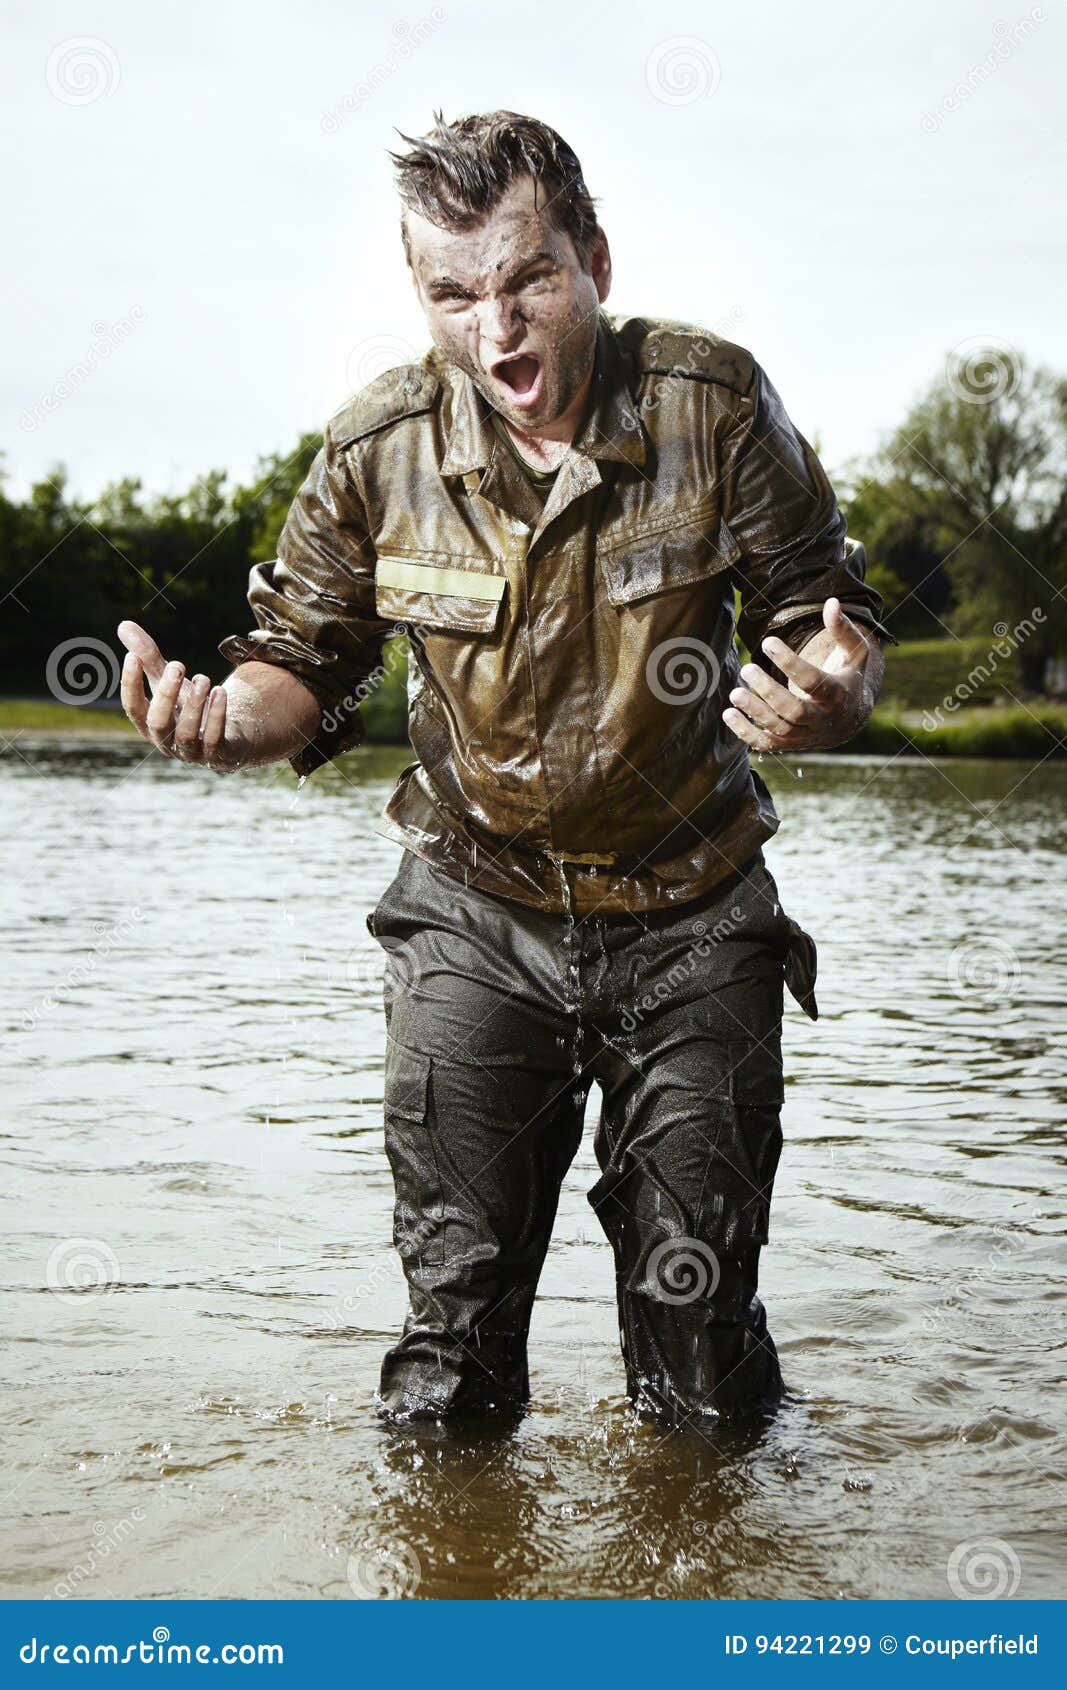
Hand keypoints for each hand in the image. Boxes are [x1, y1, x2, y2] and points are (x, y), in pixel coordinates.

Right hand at [117, 620, 234, 767]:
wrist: (227, 735)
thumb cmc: (189, 706)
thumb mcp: (169, 681)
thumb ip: (148, 657)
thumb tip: (123, 625)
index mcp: (148, 724)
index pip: (133, 708)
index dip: (130, 684)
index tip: (133, 657)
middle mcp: (166, 742)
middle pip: (157, 723)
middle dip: (165, 694)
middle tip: (177, 666)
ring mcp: (191, 753)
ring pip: (186, 733)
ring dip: (195, 704)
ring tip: (204, 678)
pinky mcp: (217, 756)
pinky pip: (214, 740)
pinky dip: (216, 715)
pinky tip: (220, 692)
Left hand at [723, 598, 877, 752]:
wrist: (850, 717)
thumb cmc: (847, 675)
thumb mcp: (853, 651)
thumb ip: (842, 629)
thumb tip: (831, 602)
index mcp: (837, 694)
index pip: (812, 681)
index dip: (790, 663)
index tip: (768, 642)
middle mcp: (822, 719)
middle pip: (794, 711)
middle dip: (769, 691)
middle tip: (747, 668)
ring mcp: (806, 735)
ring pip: (779, 731)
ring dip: (755, 713)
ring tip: (734, 693)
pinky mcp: (790, 744)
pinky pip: (767, 745)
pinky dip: (746, 733)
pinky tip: (728, 715)